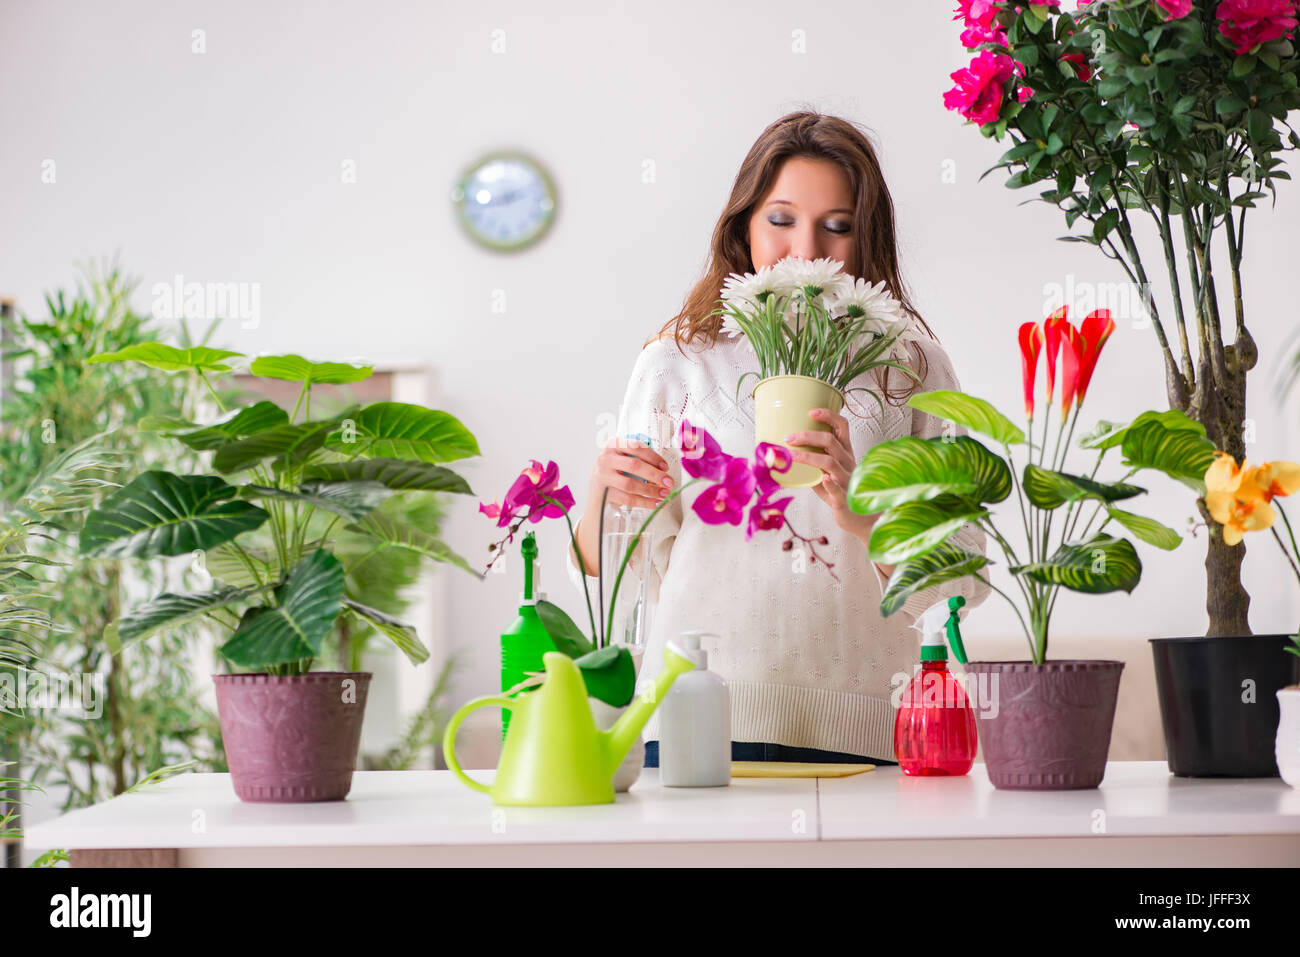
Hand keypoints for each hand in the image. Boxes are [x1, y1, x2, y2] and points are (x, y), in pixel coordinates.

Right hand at [573, 437, 673, 575]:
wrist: (596, 493)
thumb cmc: (614, 474)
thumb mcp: (622, 460)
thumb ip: (638, 458)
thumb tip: (663, 469)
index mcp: (613, 445)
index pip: (636, 447)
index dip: (653, 457)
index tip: (665, 467)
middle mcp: (606, 458)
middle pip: (634, 465)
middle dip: (655, 475)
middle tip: (668, 481)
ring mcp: (603, 476)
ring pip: (630, 484)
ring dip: (651, 490)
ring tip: (664, 494)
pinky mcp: (603, 493)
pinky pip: (627, 499)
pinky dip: (644, 502)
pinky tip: (655, 503)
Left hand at [785, 408, 893, 575]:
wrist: (860, 518)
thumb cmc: (841, 492)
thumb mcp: (827, 473)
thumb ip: (811, 462)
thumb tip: (782, 453)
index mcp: (845, 453)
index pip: (842, 427)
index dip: (828, 417)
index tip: (811, 412)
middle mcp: (848, 463)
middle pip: (831, 441)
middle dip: (808, 436)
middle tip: (789, 437)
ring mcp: (847, 480)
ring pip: (830, 462)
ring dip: (809, 456)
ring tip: (791, 455)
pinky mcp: (844, 499)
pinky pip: (838, 489)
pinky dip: (830, 483)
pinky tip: (822, 479)